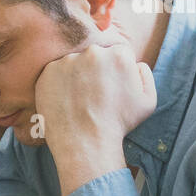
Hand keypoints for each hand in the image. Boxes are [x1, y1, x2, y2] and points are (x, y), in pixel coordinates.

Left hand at [34, 37, 155, 152]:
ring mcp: (67, 61)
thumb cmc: (119, 124)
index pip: (118, 53)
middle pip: (96, 55)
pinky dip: (59, 84)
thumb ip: (145, 74)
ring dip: (77, 76)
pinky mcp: (48, 72)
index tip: (111, 87)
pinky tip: (66, 101)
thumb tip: (135, 63)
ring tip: (79, 100)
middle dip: (97, 70)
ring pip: (74, 63)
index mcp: (118, 54)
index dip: (116, 71)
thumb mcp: (148, 100)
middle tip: (94, 95)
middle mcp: (92, 52)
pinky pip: (55, 73)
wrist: (85, 143)